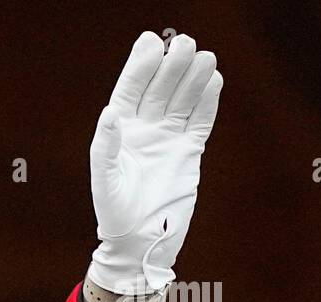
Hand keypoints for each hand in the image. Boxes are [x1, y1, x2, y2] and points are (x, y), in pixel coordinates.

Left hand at [88, 31, 222, 295]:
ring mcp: (167, 140)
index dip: (140, 66)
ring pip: (182, 101)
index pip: (130, 91)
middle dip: (170, 66)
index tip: (150, 42)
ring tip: (204, 57)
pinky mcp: (189, 153)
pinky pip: (200, 122)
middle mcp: (144, 130)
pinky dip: (207, 103)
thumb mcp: (105, 181)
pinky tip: (214, 81)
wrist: (141, 241)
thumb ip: (107, 146)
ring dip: (192, 78)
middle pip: (159, 89)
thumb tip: (110, 112)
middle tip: (184, 44)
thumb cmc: (115, 214)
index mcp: (120, 132)